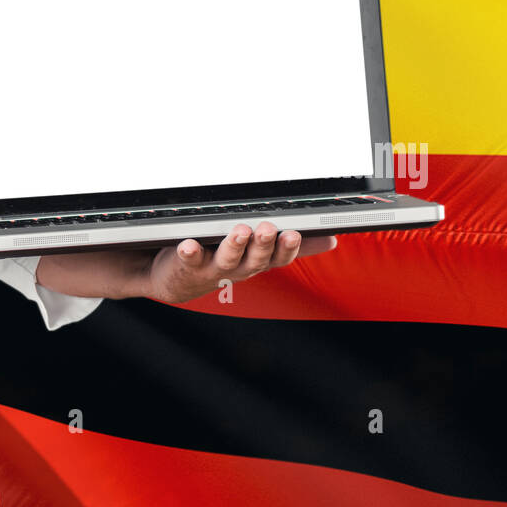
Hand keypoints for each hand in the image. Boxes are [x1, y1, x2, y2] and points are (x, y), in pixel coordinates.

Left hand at [34, 221, 337, 302]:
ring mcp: (209, 270)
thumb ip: (287, 246)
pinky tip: (190, 243)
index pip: (278, 258)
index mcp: (254, 263)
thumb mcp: (256, 254)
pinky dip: (190, 252)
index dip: (288, 249)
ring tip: (239, 230)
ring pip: (226, 261)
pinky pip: (188, 260)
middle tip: (268, 229)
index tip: (295, 234)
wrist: (173, 278)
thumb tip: (333, 241)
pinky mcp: (184, 266)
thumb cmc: (216, 259)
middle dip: (263, 245)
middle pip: (255, 260)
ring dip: (234, 247)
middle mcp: (235, 269)